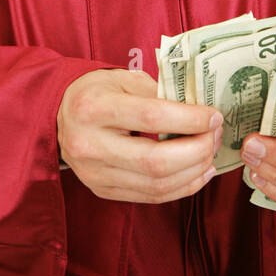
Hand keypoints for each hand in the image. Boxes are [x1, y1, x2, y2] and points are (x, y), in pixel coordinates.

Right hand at [57, 68, 222, 202]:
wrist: (59, 116)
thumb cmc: (97, 92)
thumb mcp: (123, 79)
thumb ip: (158, 93)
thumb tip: (200, 112)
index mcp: (93, 108)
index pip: (151, 117)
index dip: (190, 119)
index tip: (214, 116)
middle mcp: (89, 145)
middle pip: (156, 161)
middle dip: (197, 151)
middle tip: (215, 136)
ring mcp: (94, 174)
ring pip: (156, 184)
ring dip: (194, 172)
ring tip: (211, 155)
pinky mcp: (102, 190)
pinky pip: (150, 196)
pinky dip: (181, 187)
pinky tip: (198, 172)